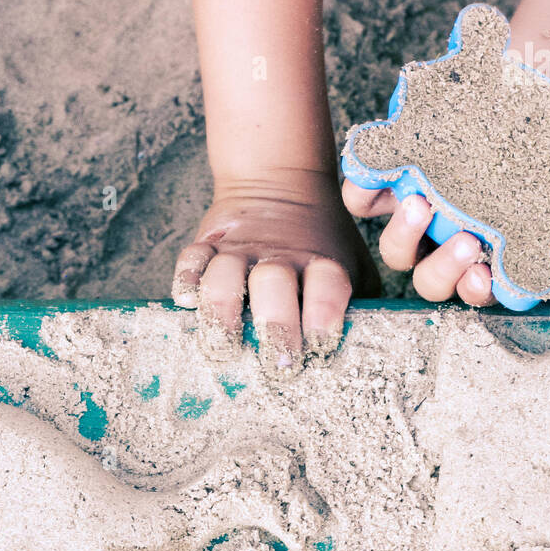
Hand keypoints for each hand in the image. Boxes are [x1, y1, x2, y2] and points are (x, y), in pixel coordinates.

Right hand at [173, 171, 379, 373]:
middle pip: (273, 284)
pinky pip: (190, 260)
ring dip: (221, 314)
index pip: (326, 285)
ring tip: (224, 347)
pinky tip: (188, 303)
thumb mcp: (353, 267)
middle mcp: (279, 255)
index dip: (323, 315)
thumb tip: (363, 353)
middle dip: (275, 328)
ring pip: (223, 277)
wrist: (283, 185)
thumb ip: (360, 305)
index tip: (320, 345)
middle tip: (278, 365)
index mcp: (321, 261)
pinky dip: (186, 281)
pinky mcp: (208, 243)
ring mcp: (239, 249)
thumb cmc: (323, 247)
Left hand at [342, 184, 549, 306]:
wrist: (520, 97)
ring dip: (407, 235)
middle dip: (447, 271)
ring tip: (424, 206)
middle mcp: (449, 248)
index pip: (483, 292)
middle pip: (434, 283)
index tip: (494, 277)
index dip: (485, 292)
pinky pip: (364, 196)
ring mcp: (418, 220)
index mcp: (492, 260)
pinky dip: (365, 185)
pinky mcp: (390, 181)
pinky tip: (380, 168)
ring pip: (399, 251)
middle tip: (468, 244)